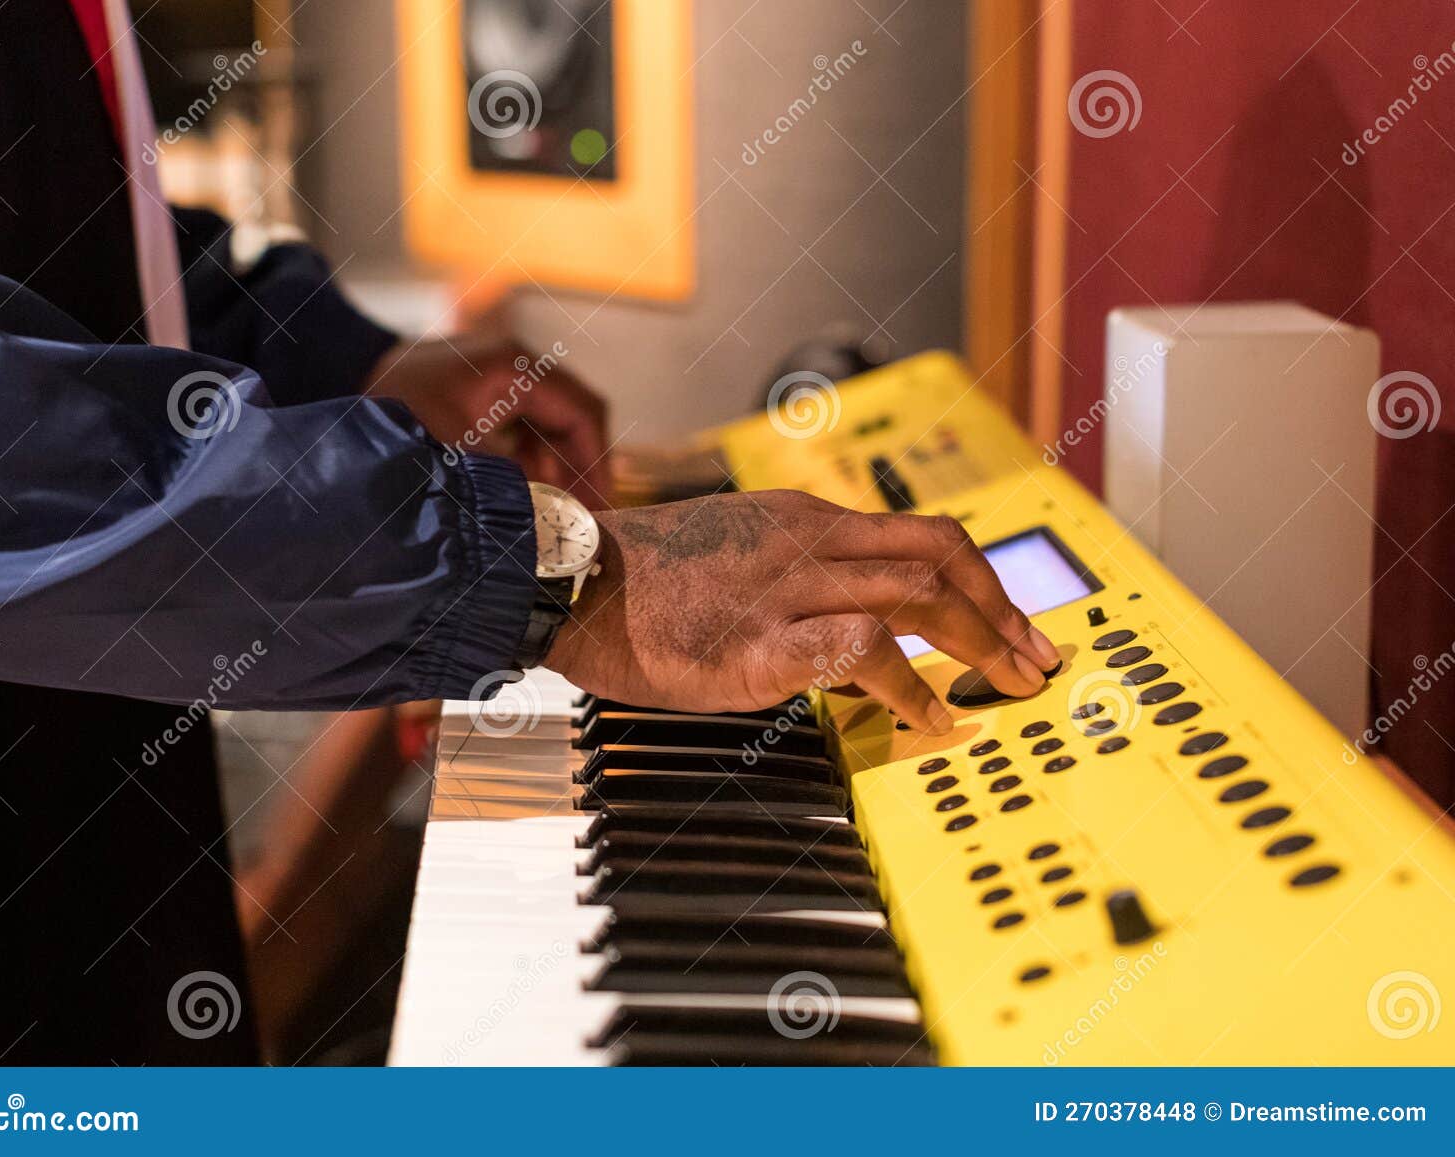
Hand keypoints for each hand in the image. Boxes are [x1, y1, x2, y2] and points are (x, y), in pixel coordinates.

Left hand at [366, 333, 609, 504]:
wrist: (341, 373)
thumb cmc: (392, 405)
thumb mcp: (452, 448)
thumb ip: (504, 482)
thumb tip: (545, 523)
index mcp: (516, 368)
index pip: (582, 411)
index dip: (598, 462)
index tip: (601, 506)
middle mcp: (516, 365)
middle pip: (571, 418)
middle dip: (581, 469)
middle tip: (586, 518)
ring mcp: (499, 377)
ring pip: (548, 425)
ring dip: (556, 468)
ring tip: (558, 513)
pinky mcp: (481, 393)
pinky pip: (523, 427)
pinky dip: (530, 460)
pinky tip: (525, 493)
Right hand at [545, 490, 1061, 734]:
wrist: (575, 582)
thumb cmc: (642, 577)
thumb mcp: (735, 551)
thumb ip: (799, 578)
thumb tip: (857, 634)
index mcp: (806, 520)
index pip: (923, 534)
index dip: (982, 577)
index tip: (1011, 619)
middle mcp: (810, 544)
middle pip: (941, 558)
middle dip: (1003, 611)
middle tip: (1035, 658)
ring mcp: (790, 591)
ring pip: (918, 598)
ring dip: (980, 645)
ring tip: (1005, 687)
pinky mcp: (763, 644)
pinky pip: (861, 655)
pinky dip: (910, 689)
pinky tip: (929, 718)